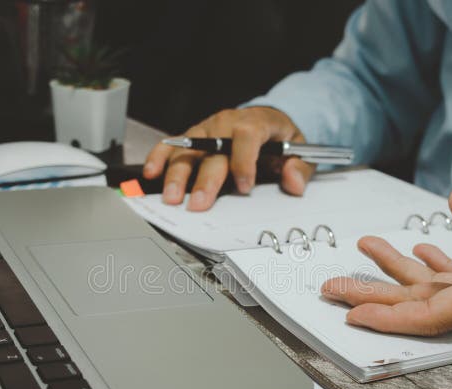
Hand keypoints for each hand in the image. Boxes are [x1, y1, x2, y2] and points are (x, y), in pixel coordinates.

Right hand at [143, 107, 315, 210]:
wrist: (267, 122)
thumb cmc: (279, 137)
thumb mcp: (299, 149)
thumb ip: (299, 168)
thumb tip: (294, 183)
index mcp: (256, 122)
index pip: (247, 137)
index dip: (245, 162)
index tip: (245, 187)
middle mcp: (227, 123)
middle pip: (213, 150)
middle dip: (206, 179)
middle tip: (199, 203)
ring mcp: (207, 130)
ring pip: (189, 150)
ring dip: (178, 174)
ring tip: (172, 197)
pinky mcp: (193, 138)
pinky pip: (172, 145)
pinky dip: (160, 158)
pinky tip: (152, 173)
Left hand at [321, 187, 451, 335]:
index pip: (437, 312)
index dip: (391, 318)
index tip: (353, 317)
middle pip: (424, 304)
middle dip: (374, 297)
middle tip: (332, 288)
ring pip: (438, 289)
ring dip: (397, 272)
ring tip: (364, 251)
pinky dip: (436, 265)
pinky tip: (420, 250)